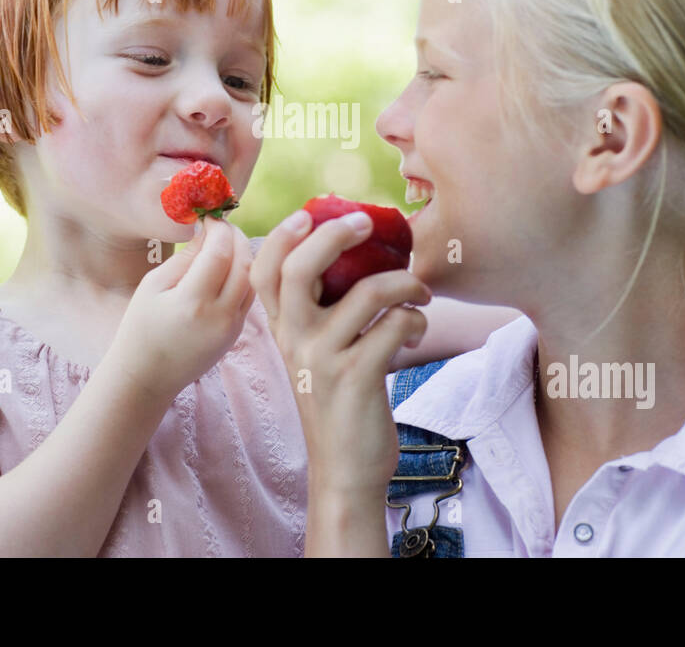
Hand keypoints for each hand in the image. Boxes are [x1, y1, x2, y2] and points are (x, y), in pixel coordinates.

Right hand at [111, 217, 254, 399]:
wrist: (147, 376)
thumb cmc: (141, 327)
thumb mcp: (154, 285)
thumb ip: (185, 258)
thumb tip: (209, 232)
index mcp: (192, 302)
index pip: (220, 252)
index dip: (219, 229)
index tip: (210, 218)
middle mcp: (219, 315)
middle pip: (244, 263)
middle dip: (237, 237)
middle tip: (223, 225)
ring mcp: (232, 327)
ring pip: (252, 279)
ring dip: (245, 254)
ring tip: (228, 241)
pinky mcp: (236, 334)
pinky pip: (249, 296)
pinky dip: (244, 275)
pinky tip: (231, 265)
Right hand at [250, 208, 431, 497]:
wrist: (345, 471)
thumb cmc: (339, 404)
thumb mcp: (316, 355)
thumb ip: (321, 313)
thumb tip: (352, 257)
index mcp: (283, 330)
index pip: (263, 271)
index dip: (282, 236)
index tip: (308, 213)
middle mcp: (296, 341)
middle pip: (299, 269)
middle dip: (335, 234)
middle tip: (367, 224)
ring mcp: (324, 359)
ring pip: (367, 292)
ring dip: (406, 283)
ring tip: (420, 294)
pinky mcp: (357, 378)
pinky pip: (395, 325)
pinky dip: (416, 319)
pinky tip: (416, 330)